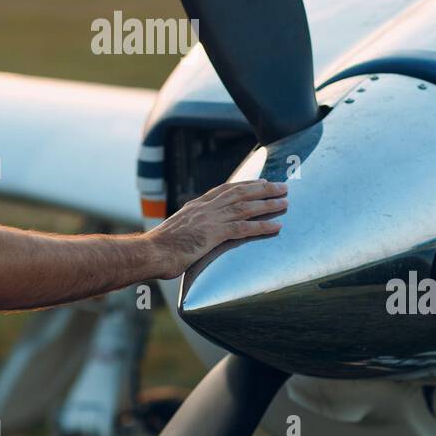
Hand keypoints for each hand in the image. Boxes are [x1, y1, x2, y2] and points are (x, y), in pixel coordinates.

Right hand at [146, 179, 288, 278]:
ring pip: (245, 207)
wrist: (150, 253)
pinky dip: (262, 226)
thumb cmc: (159, 248)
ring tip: (285, 202)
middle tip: (282, 186)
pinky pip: (243, 228)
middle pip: (239, 193)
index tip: (260, 182)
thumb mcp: (177, 232)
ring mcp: (209, 220)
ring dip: (268, 204)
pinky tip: (276, 226)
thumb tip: (195, 235)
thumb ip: (190, 229)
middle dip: (263, 189)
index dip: (245, 184)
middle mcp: (205, 208)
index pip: (225, 189)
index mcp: (196, 206)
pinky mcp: (213, 234)